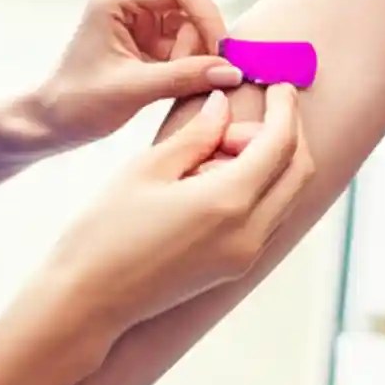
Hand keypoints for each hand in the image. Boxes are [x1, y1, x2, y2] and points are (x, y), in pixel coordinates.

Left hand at [34, 0, 244, 148]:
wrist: (50, 123)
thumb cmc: (78, 103)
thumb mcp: (134, 90)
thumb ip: (185, 77)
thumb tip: (232, 72)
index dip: (208, 15)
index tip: (221, 53)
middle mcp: (128, 0)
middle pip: (190, 5)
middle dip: (201, 42)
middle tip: (200, 76)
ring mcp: (138, 20)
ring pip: (191, 27)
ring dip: (195, 57)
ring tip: (179, 85)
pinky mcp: (145, 41)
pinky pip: (183, 45)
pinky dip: (189, 65)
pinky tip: (179, 86)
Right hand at [50, 84, 312, 330]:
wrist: (86, 301)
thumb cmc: (105, 232)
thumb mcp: (147, 170)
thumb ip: (195, 135)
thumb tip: (223, 105)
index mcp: (228, 202)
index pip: (280, 143)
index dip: (285, 108)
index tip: (278, 83)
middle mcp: (249, 233)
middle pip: (298, 171)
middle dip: (284, 133)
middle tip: (247, 114)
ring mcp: (245, 255)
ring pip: (287, 195)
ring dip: (269, 162)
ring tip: (217, 148)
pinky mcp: (234, 268)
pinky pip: (268, 218)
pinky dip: (258, 188)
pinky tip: (216, 176)